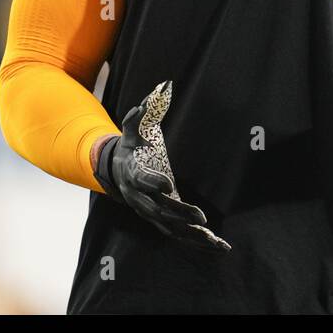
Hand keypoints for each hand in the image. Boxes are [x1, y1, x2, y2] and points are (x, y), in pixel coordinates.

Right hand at [94, 82, 231, 251]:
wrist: (115, 168)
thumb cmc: (131, 144)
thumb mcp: (135, 125)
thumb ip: (146, 108)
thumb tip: (164, 86)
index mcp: (133, 173)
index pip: (142, 180)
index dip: (154, 183)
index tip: (169, 184)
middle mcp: (139, 197)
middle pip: (159, 210)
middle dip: (180, 214)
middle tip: (201, 217)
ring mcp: (148, 212)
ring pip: (170, 228)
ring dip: (192, 236)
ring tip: (215, 241)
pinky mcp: (160, 220)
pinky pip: (178, 234)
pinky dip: (196, 241)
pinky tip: (218, 246)